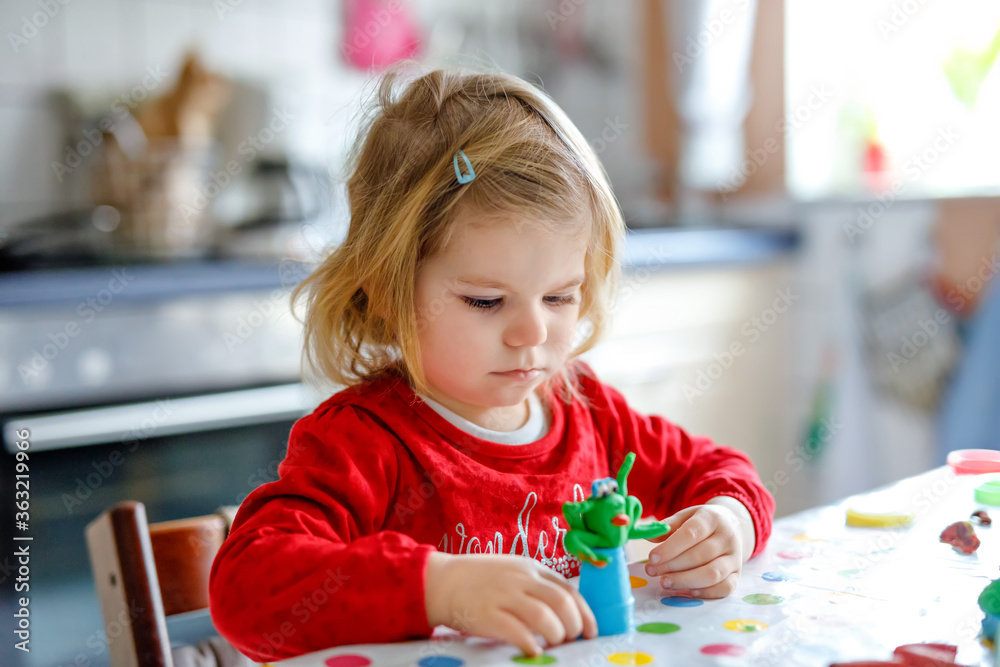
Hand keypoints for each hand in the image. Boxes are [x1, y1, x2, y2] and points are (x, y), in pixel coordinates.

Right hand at [424, 552, 597, 655]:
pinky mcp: (488, 614)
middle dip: (574, 626)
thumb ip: (537, 586)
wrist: (442, 581)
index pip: (569, 590)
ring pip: (544, 617)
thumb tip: (567, 613)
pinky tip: (534, 651)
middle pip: (562, 603)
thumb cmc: (481, 580)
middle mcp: (521, 579)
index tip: (590, 630)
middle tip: (571, 639)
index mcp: (532, 568)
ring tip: (553, 644)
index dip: (585, 613)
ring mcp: (504, 595)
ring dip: (556, 635)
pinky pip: (517, 632)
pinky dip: (531, 644)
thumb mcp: (514, 572)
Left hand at [643, 504, 744, 597]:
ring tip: (664, 582)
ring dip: (685, 581)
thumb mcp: (686, 516)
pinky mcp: (738, 575)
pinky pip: (725, 588)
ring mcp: (735, 558)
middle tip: (652, 571)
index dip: (670, 547)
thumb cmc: (702, 523)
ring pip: (712, 574)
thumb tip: (648, 537)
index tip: (652, 557)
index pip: (691, 533)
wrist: (732, 527)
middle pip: (700, 555)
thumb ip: (668, 526)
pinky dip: (705, 592)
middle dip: (672, 566)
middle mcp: (727, 538)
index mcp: (712, 518)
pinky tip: (686, 591)